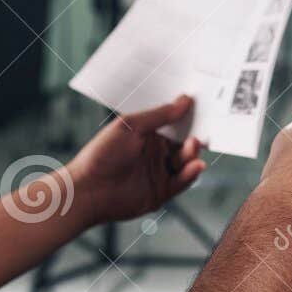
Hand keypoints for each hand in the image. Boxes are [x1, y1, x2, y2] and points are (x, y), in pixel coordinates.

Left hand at [67, 94, 205, 225]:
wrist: (88, 190)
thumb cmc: (103, 153)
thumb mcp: (131, 126)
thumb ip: (160, 115)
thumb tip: (186, 100)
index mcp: (148, 134)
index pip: (175, 123)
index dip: (188, 116)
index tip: (204, 105)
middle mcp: (156, 152)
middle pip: (184, 143)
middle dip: (194, 135)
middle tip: (204, 129)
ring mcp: (159, 172)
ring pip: (185, 162)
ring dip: (192, 153)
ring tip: (194, 145)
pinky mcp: (161, 192)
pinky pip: (182, 182)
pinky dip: (191, 174)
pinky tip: (196, 165)